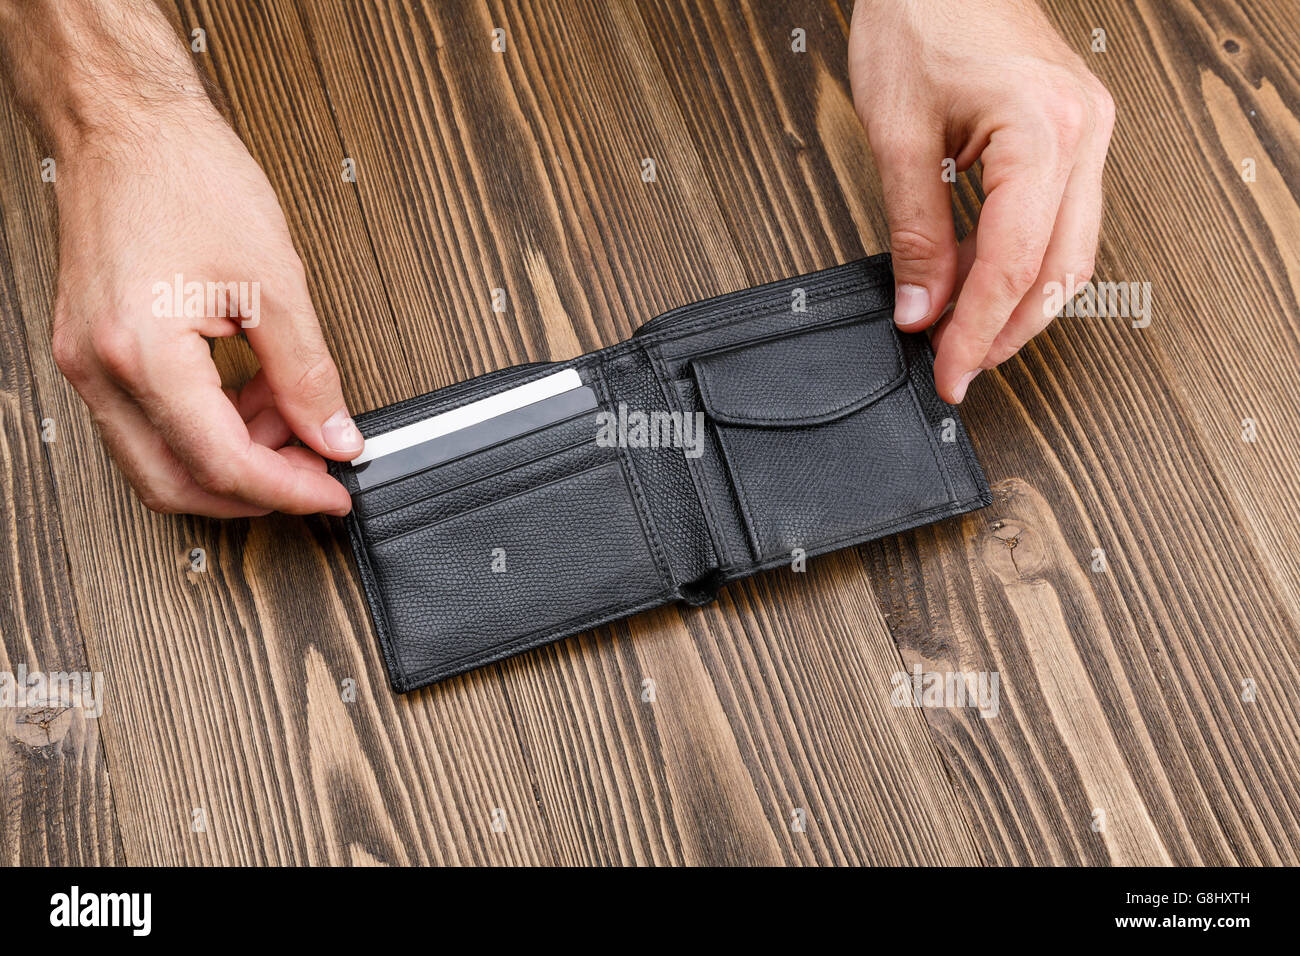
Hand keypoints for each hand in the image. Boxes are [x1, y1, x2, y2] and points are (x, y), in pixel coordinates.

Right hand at [51, 100, 360, 516]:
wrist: (126, 123)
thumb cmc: (184, 174)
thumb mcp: (273, 279)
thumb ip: (308, 371)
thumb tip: (334, 432)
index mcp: (142, 352)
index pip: (223, 464)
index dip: (289, 490)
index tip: (332, 490)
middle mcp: (99, 367)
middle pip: (176, 484)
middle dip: (254, 491)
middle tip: (313, 468)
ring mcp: (86, 363)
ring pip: (158, 459)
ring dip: (230, 459)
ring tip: (290, 418)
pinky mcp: (92, 351)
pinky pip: (146, 421)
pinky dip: (204, 427)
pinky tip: (252, 399)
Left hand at [849, 0, 1114, 402]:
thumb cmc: (921, 18)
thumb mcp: (898, 137)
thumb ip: (913, 235)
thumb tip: (920, 308)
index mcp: (1043, 130)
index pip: (1015, 265)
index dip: (978, 332)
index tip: (949, 373)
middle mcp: (1083, 132)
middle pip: (1060, 270)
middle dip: (1008, 330)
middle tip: (958, 366)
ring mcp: (1088, 131)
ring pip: (1070, 252)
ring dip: (1019, 302)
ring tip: (962, 331)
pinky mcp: (1075, 133)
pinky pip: (1062, 219)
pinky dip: (1022, 261)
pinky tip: (978, 280)